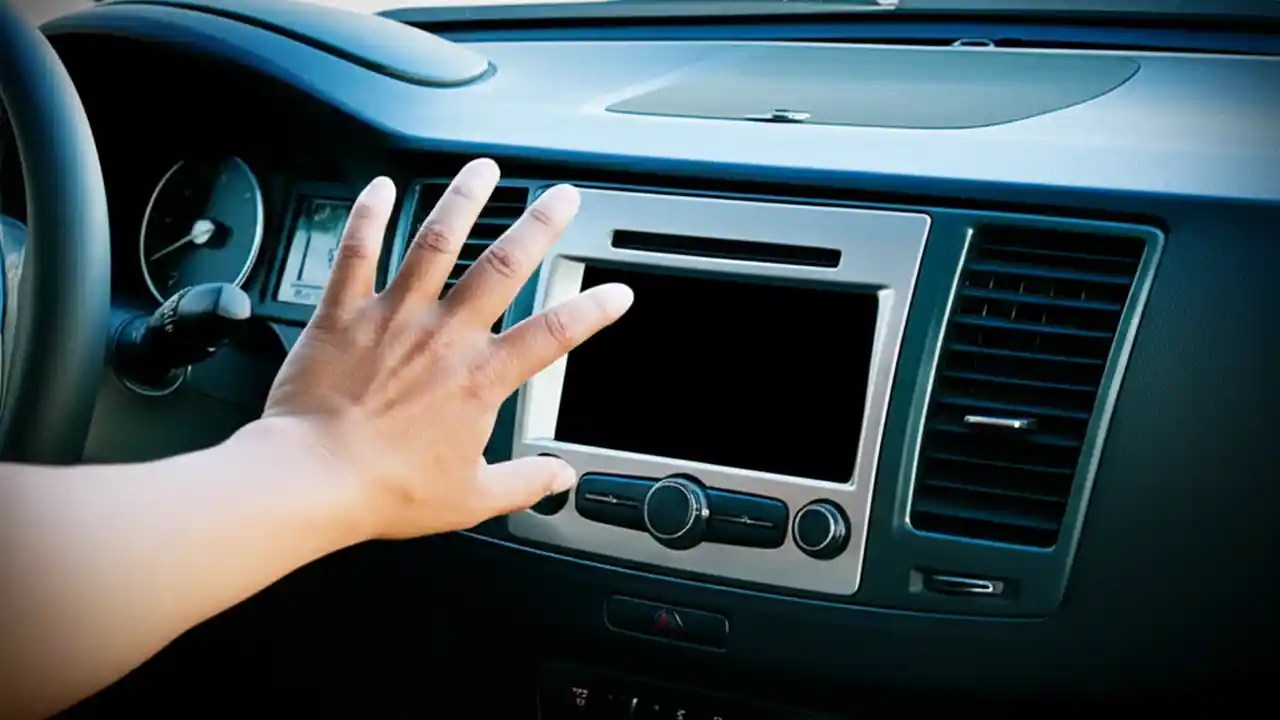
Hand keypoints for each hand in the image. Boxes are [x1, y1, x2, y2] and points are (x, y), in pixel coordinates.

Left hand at [260, 159, 631, 539]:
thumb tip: (560, 479)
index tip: (616, 291)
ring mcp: (394, 317)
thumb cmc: (387, 490)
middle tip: (562, 197)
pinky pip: (357, 252)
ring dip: (464, 200)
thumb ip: (523, 483)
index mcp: (480, 379)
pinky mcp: (344, 313)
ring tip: (485, 170)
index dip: (592, 309)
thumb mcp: (471, 498)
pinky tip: (381, 189)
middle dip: (540, 225)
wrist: (314, 479)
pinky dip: (369, 216)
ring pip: (436, 242)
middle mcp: (444, 336)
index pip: (553, 333)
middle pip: (504, 266)